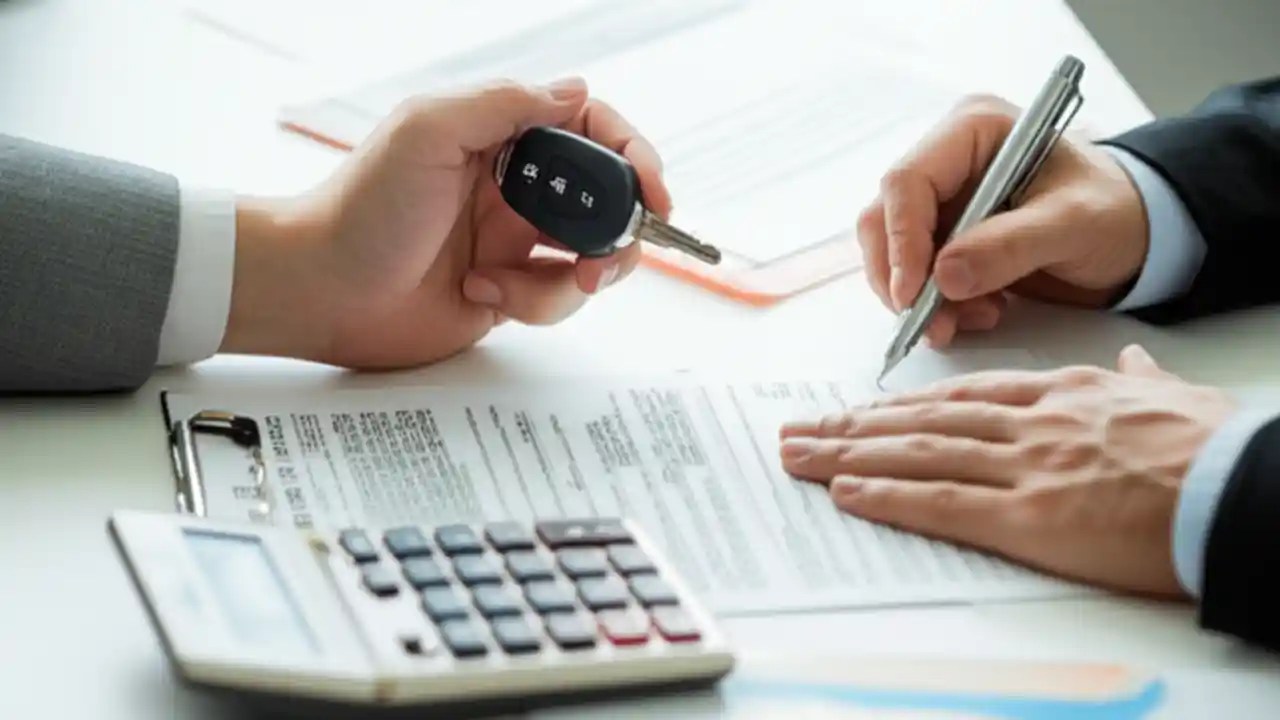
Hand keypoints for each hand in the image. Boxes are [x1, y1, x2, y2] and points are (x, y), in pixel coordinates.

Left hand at [221, 77, 670, 367]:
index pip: (589, 130)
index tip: (655, 191)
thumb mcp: (427, 133)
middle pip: (604, 197)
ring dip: (583, 273)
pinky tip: (482, 290)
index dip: (633, 156)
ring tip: (558, 282)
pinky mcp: (508, 290)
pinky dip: (534, 301)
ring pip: (590, 254)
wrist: (320, 291)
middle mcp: (513, 186)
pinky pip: (557, 298)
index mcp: (499, 137)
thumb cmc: (361, 209)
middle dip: (621, 227)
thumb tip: (577, 90)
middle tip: (608, 254)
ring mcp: (513, 240)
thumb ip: (504, 104)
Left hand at [778, 345, 1234, 596]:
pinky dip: (888, 495)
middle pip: (924, 421)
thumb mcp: (1176, 398)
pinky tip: (846, 491)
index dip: (905, 405)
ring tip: (799, 453)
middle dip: (855, 425)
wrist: (1247, 486)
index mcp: (1063, 396)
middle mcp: (1032, 424)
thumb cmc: (1219, 450)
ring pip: (918, 454)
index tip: (864, 410)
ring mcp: (1027, 467)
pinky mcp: (1032, 516)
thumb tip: (1130, 364)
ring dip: (849, 454)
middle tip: (801, 427)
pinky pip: (943, 502)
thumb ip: (1139, 381)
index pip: (964, 396)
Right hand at [859, 95, 1148, 346]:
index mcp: (973, 130)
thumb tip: (944, 277)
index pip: (907, 181)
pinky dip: (938, 304)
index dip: (902, 240)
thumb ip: (1010, 247)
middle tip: (930, 322)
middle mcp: (947, 159)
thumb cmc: (1114, 212)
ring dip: (920, 298)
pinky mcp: (945, 235)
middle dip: (904, 277)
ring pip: (893, 252)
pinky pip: (916, 274)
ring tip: (966, 322)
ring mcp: (943, 199)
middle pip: (886, 218)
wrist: (1136, 234)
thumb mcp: (1073, 226)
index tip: (913, 294)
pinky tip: (979, 313)